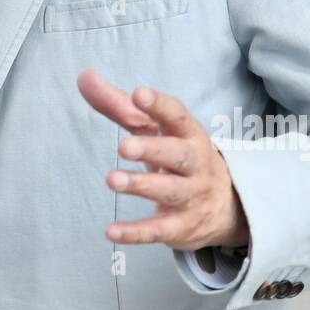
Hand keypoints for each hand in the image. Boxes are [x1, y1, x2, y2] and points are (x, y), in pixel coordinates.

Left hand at [77, 70, 248, 250]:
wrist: (225, 207)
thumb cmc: (178, 156)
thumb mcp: (155, 130)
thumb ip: (119, 106)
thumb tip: (84, 77)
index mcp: (188, 134)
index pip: (177, 116)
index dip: (159, 105)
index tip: (139, 94)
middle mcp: (195, 163)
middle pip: (178, 154)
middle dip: (152, 149)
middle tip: (123, 147)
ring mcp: (191, 196)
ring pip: (169, 190)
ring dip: (141, 185)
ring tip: (112, 180)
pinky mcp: (181, 227)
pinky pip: (159, 230)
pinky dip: (136, 232)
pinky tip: (111, 231)